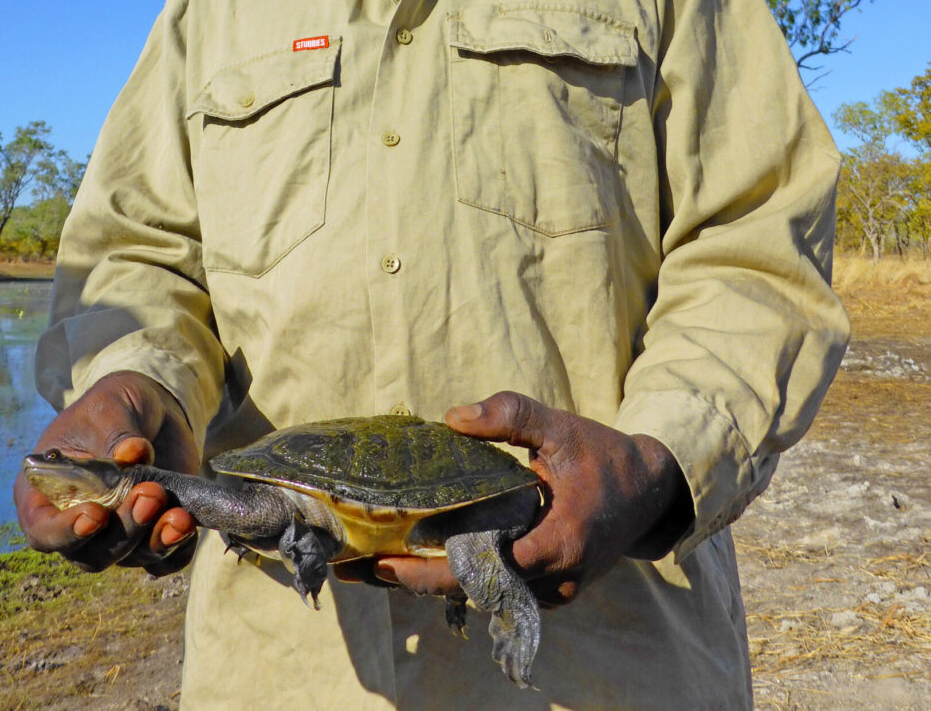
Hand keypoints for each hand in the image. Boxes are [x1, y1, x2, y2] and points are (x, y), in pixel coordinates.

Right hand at [13, 370, 201, 576]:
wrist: (149, 410)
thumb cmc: (111, 405)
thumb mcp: (107, 407)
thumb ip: (115, 432)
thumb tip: (133, 453)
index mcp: (45, 494)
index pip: (44, 531)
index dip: (66, 533)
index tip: (95, 515)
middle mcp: (76, 523)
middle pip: (91, 554)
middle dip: (124, 531)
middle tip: (150, 493)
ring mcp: (114, 533)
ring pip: (129, 559)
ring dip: (155, 540)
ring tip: (180, 515)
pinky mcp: (149, 533)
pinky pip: (163, 561)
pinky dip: (177, 550)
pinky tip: (188, 525)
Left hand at [336, 392, 690, 605]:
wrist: (652, 494)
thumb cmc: (606, 457)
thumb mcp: (560, 427)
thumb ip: (510, 416)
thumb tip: (452, 418)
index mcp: (557, 542)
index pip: (485, 565)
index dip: (435, 565)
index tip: (390, 556)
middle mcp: (552, 578)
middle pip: (472, 589)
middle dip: (414, 582)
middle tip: (360, 568)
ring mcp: (551, 591)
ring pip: (480, 594)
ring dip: (430, 583)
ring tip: (372, 567)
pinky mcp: (547, 589)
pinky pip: (495, 590)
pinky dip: (457, 578)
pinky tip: (417, 562)